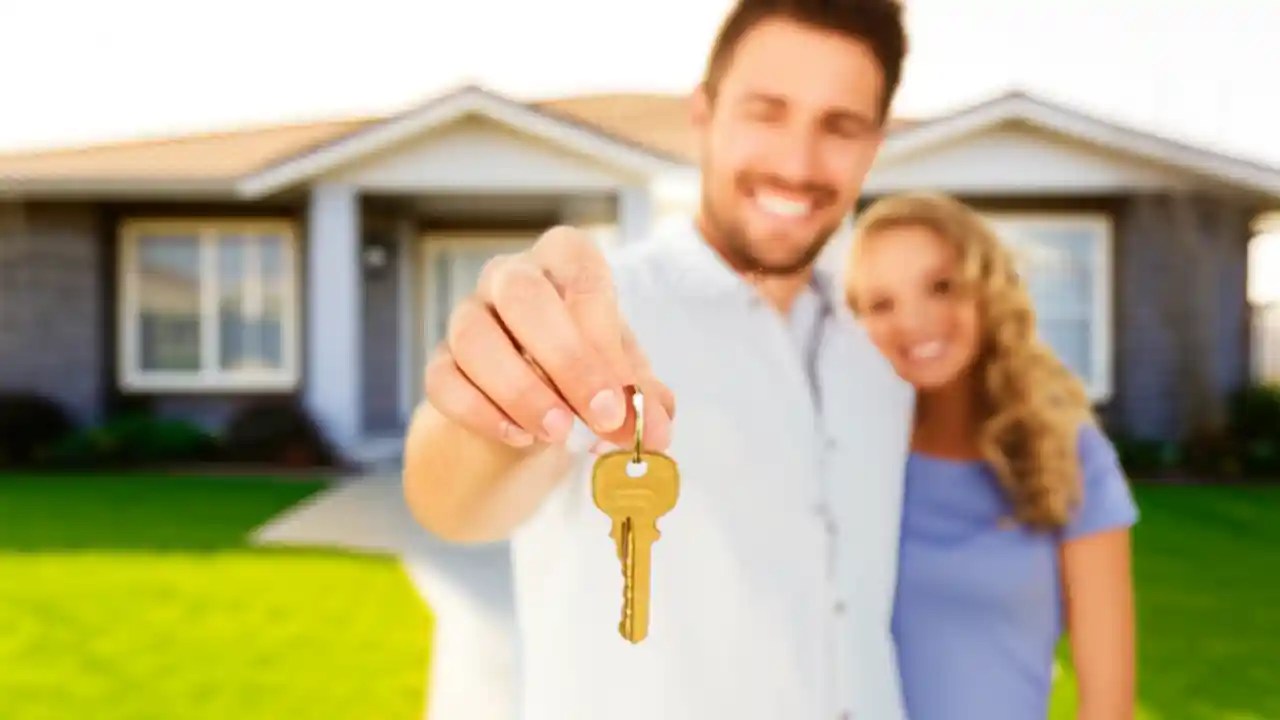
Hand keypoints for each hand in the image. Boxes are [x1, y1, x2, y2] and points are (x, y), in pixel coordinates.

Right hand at [424, 226, 674, 450]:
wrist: (534, 407)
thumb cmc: (586, 371)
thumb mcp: (624, 379)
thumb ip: (643, 400)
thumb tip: (655, 430)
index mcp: (563, 262)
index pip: (579, 269)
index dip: (602, 332)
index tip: (622, 397)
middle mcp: (510, 278)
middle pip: (521, 293)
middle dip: (566, 359)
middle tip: (601, 418)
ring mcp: (467, 316)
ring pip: (473, 337)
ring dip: (521, 391)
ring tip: (559, 433)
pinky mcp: (441, 362)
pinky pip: (444, 381)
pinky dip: (482, 413)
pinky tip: (519, 437)